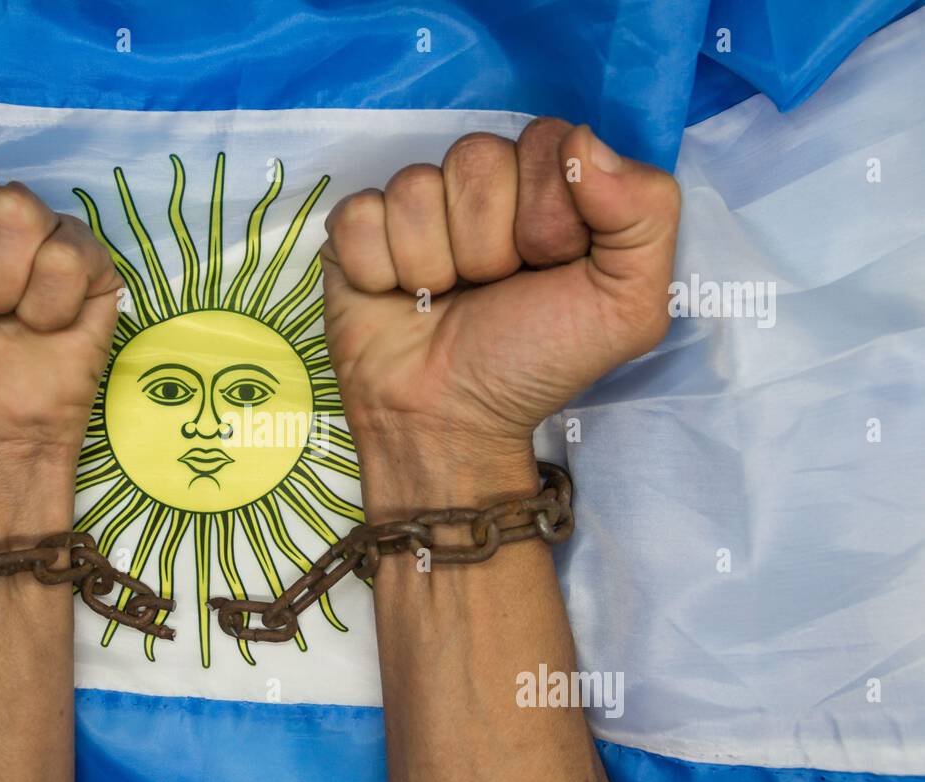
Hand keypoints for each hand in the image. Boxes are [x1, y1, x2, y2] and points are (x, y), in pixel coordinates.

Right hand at [321, 119, 679, 508]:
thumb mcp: (626, 307)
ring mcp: (414, 205)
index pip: (545, 140)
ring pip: (416, 187)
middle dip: (488, 242)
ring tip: (442, 300)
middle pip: (476, 157)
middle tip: (491, 290)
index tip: (545, 267)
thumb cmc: (533, 365)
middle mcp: (482, 186)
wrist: (447, 422)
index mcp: (550, 189)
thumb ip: (646, 214)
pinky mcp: (354, 231)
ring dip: (433, 264)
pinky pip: (360, 215)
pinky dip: (378, 270)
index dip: (546, 209)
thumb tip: (580, 142)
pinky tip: (395, 298)